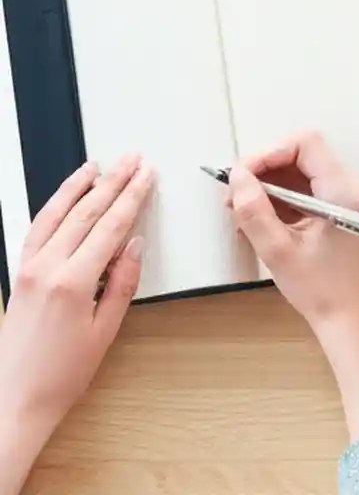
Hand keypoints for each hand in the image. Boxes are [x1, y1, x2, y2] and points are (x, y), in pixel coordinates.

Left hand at [0, 155, 153, 492]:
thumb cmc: (61, 372)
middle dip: (113, 182)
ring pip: (57, 213)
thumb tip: (134, 246)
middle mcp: (47, 268)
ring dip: (80, 186)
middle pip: (86, 212)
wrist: (15, 395)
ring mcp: (29, 268)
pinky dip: (54, 206)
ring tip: (99, 164)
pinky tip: (65, 197)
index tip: (147, 176)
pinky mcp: (20, 273)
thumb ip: (123, 283)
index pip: (111, 226)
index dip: (133, 197)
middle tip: (132, 160)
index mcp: (74, 282)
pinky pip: (37, 228)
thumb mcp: (106, 330)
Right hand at [227, 130, 358, 328]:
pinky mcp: (346, 210)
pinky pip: (311, 191)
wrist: (351, 319)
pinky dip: (284, 200)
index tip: (242, 176)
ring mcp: (353, 199)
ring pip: (304, 174)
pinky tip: (261, 221)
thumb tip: (237, 175)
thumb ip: (254, 209)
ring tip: (242, 212)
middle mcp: (356, 189)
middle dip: (265, 172)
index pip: (306, 144)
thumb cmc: (321, 291)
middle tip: (234, 197)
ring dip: (271, 187)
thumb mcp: (277, 250)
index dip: (269, 153)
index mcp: (346, 193)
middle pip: (303, 157)